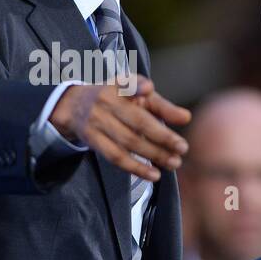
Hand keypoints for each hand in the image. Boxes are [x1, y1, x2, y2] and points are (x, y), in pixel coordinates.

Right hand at [49, 76, 190, 181]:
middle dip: (162, 136)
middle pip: (136, 121)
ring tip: (174, 163)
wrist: (74, 106)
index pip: (128, 85)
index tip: (149, 89)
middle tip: (183, 147)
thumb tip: (186, 118)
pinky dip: (136, 168)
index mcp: (119, 86)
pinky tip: (154, 175)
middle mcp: (107, 102)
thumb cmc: (116, 99)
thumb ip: (162, 106)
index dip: (137, 87)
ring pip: (128, 141)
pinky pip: (116, 157)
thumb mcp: (136, 95)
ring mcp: (98, 122)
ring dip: (153, 154)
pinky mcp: (93, 140)